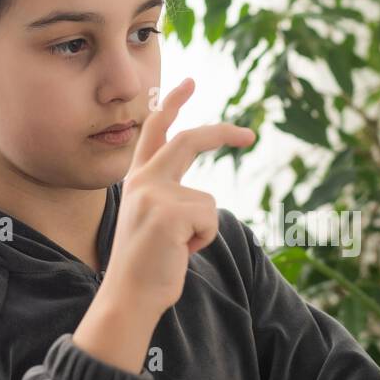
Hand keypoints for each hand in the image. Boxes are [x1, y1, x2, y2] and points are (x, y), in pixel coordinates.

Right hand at [99, 77, 255, 316]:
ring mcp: (154, 194)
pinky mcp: (169, 212)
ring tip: (178, 249)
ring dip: (204, 230)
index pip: (155, 131)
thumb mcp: (155, 224)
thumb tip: (201, 202)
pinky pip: (210, 218)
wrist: (129, 297)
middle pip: (189, 141)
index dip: (172, 105)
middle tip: (250, 135)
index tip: (188, 82)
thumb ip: (170, 202)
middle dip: (223, 134)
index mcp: (138, 181)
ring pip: (208, 202)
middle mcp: (143, 181)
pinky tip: (179, 252)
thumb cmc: (148, 267)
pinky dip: (204, 240)